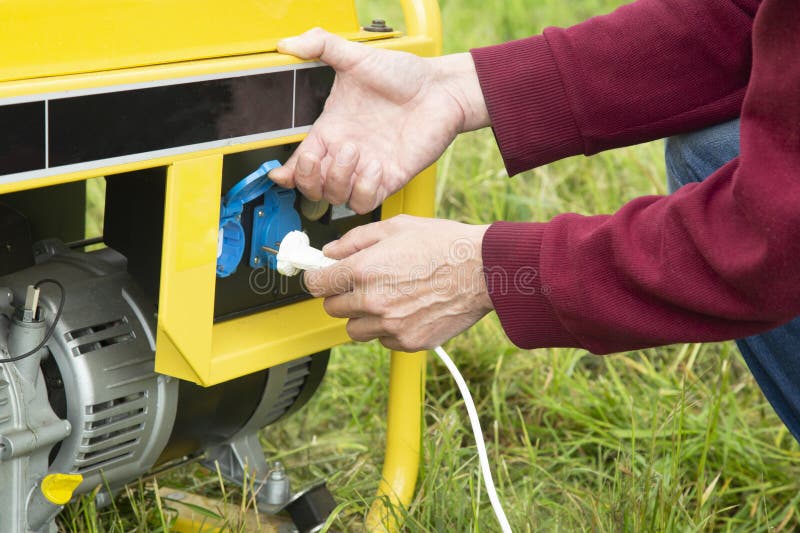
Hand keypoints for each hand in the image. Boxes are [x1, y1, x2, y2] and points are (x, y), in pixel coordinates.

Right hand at [269, 28, 487, 213]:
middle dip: (310, 178)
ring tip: (355, 151)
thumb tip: (288, 42)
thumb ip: (320, 45)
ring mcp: (367, 169)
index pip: (300, 164)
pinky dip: (365, 189)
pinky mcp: (389, 178)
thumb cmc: (403, 75)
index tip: (281, 170)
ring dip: (338, 179)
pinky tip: (375, 165)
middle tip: (327, 153)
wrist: (440, 89)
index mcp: (332, 130)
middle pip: (313, 188)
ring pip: (336, 198)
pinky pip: (366, 201)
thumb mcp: (356, 57)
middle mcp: (346, 153)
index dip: (288, 173)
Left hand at [303, 215, 492, 351]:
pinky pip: (383, 340)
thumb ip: (355, 240)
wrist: (483, 271)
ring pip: (355, 330)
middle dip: (342, 296)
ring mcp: (390, 325)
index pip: (316, 284)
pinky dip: (389, 329)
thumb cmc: (443, 244)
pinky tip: (409, 309)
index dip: (317, 278)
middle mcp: (373, 301)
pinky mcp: (408, 342)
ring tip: (389, 297)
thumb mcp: (396, 227)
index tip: (322, 277)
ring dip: (364, 317)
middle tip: (364, 283)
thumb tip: (329, 252)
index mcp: (364, 270)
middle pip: (332, 309)